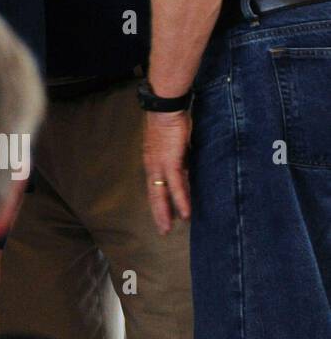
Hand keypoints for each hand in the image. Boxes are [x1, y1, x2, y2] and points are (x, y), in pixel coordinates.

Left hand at [144, 110, 191, 233]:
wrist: (166, 108)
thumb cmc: (171, 122)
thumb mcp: (174, 144)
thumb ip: (178, 158)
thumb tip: (187, 168)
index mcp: (152, 161)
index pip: (153, 186)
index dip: (157, 201)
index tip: (162, 215)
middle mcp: (152, 165)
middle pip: (154, 194)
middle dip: (158, 213)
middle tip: (162, 230)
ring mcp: (159, 164)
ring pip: (161, 193)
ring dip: (165, 212)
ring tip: (168, 228)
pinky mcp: (170, 161)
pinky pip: (175, 185)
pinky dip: (180, 200)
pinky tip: (185, 213)